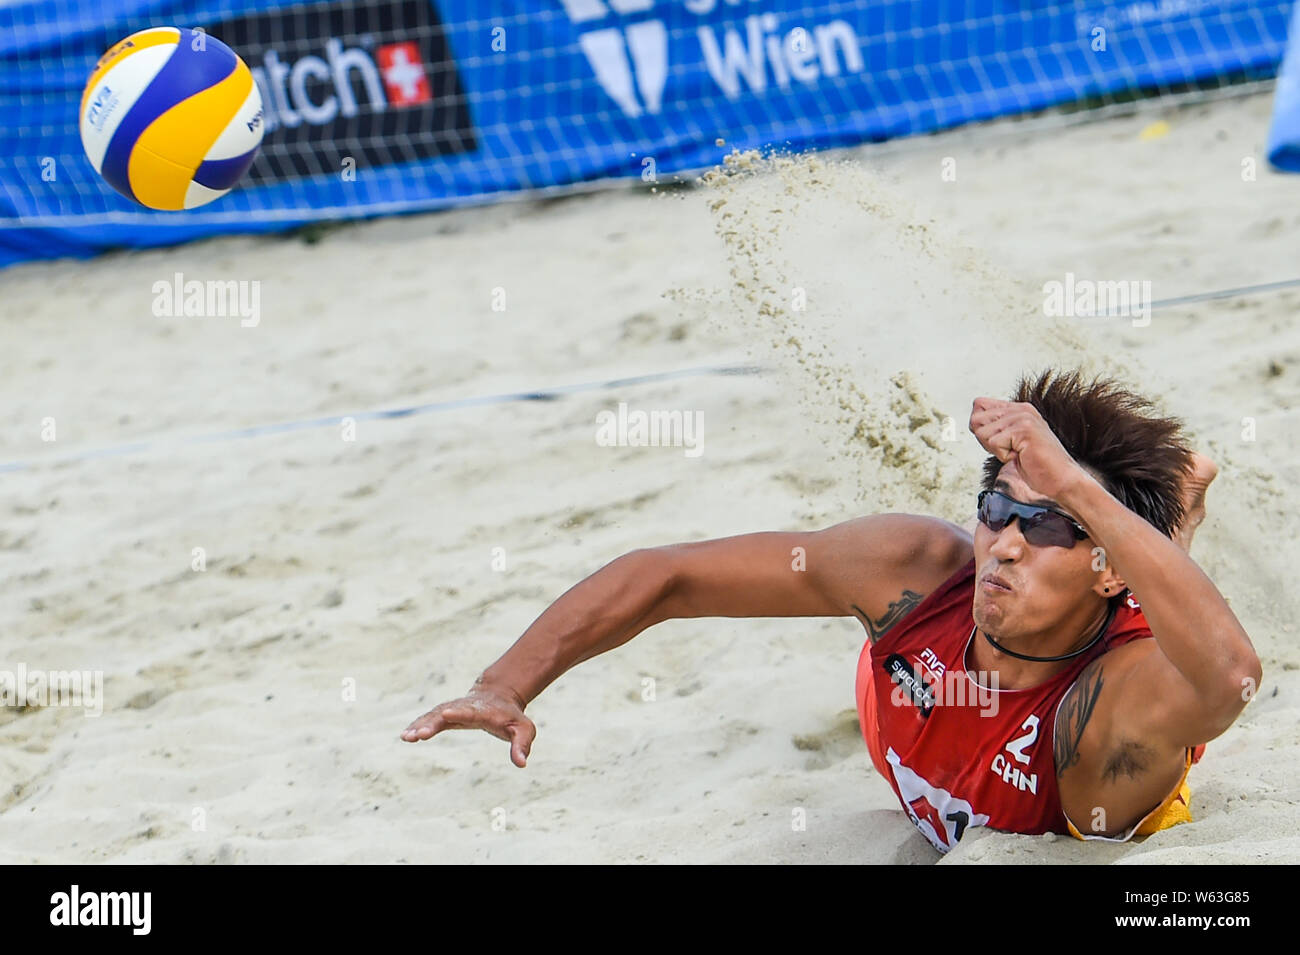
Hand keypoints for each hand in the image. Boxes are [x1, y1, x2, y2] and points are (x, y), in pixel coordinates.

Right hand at [400, 682, 536, 767]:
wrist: (498, 695)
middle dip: (433, 723)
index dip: (458, 714)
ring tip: (406, 737)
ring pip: (434, 715)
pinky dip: (417, 725)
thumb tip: (522, 764)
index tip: (445, 715)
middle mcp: (464, 707)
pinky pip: (429, 719)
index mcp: (482, 711)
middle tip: (420, 734)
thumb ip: (522, 745)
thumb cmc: (512, 717)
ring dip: (420, 725)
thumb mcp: (524, 730)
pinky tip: (405, 736)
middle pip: (446, 713)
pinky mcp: (445, 714)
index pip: (469, 712)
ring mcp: (452, 709)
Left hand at [968, 397, 1085, 500]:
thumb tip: (972, 421)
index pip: (979, 405)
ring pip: (983, 433)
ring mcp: (1023, 417)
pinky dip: (1004, 456)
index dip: (981, 428)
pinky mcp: (1024, 429)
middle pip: (976, 419)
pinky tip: (1022, 456)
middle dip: (987, 441)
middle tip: (1010, 449)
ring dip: (997, 450)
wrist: (1061, 479)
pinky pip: (994, 443)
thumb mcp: (1011, 442)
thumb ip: (995, 428)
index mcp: (1018, 409)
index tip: (1001, 441)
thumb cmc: (1037, 465)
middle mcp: (1021, 409)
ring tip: (1018, 453)